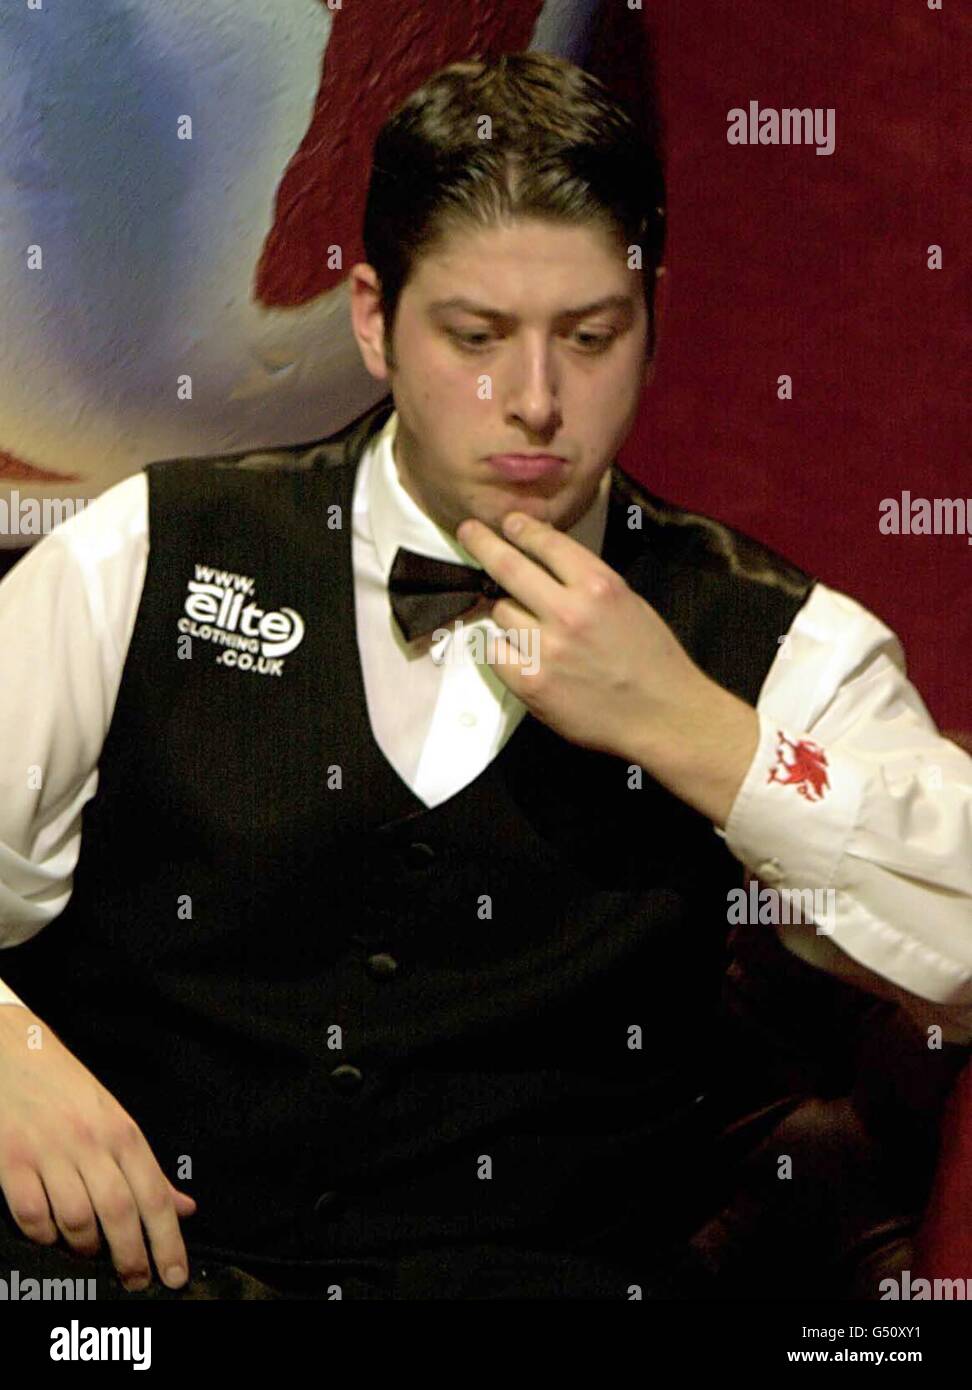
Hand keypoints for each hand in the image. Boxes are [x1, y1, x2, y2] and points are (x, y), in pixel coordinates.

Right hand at [0, 1006, 195, 1291]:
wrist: (13, 1051)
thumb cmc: (67, 1088)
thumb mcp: (115, 1119)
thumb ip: (147, 1168)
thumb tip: (184, 1208)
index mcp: (122, 1131)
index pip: (153, 1195)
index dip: (168, 1241)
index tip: (175, 1276)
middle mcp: (89, 1142)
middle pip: (118, 1213)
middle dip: (131, 1257)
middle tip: (136, 1282)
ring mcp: (49, 1152)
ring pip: (75, 1220)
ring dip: (85, 1248)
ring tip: (91, 1254)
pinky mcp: (11, 1160)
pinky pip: (32, 1215)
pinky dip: (43, 1235)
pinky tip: (50, 1235)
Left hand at [455, 510, 759, 826]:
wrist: (664, 715)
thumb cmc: (652, 659)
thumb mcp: (628, 603)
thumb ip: (586, 582)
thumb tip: (545, 562)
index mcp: (599, 585)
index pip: (547, 543)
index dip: (522, 529)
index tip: (508, 524)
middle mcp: (568, 611)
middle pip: (508, 567)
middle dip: (482, 543)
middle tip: (468, 532)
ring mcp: (546, 648)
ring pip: (501, 612)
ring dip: (508, 614)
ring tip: (530, 628)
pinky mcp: (530, 682)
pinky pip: (495, 652)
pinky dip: (503, 650)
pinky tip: (519, 654)